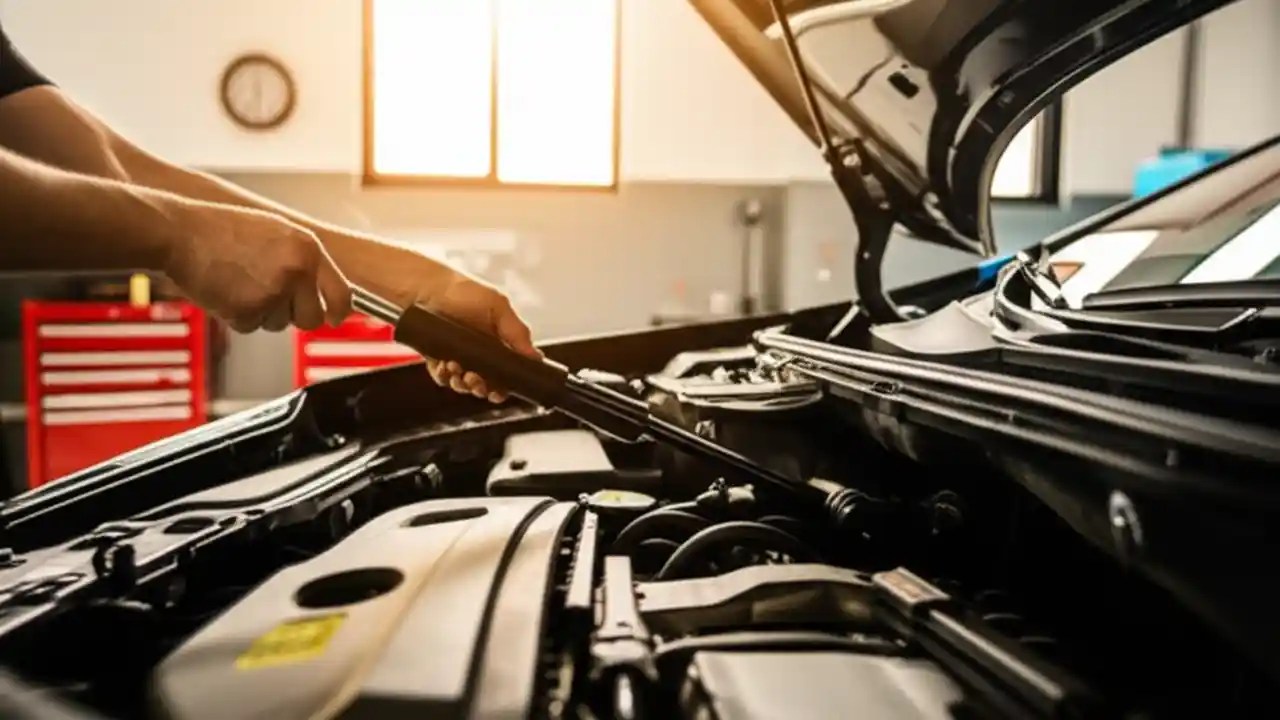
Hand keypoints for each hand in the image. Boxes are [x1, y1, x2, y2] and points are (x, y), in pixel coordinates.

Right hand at [162, 202, 351, 332]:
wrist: (180, 233)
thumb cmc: (222, 230)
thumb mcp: (276, 232)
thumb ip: (302, 260)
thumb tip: (322, 290)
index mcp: (308, 249)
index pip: (342, 293)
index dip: (340, 311)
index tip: (335, 318)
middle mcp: (296, 272)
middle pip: (311, 319)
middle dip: (295, 316)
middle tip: (271, 300)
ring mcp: (273, 293)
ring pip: (279, 324)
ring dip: (262, 312)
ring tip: (240, 282)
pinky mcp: (247, 311)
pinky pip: (251, 327)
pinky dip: (238, 316)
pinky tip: (226, 290)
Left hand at [416, 271, 539, 402]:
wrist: (424, 287)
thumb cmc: (461, 291)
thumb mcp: (497, 307)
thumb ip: (517, 332)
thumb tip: (536, 356)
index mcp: (499, 341)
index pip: (508, 372)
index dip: (505, 386)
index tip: (500, 391)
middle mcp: (480, 352)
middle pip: (487, 384)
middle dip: (482, 388)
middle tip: (476, 380)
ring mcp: (458, 357)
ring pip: (465, 384)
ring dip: (462, 383)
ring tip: (457, 368)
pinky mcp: (437, 359)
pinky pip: (443, 378)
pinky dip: (444, 377)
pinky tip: (444, 366)